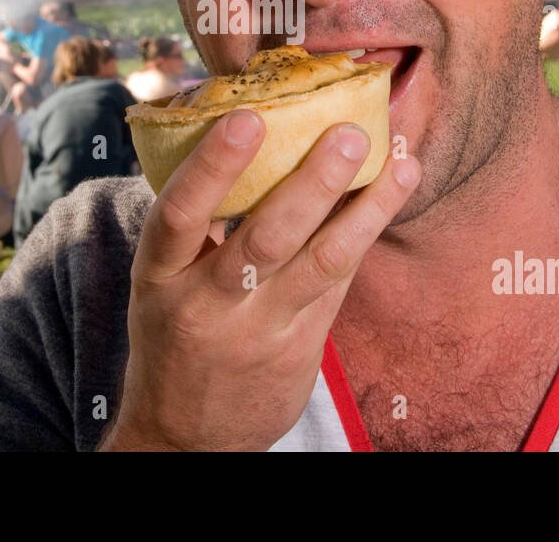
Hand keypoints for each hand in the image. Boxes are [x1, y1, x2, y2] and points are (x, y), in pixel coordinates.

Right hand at [101, 109, 420, 450]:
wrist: (184, 439)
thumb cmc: (172, 334)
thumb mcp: (159, 283)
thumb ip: (194, 225)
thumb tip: (243, 135)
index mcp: (157, 275)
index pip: (179, 213)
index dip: (213, 165)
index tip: (250, 117)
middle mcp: (206, 304)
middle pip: (264, 237)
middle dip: (313, 181)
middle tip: (350, 134)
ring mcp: (257, 332)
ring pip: (320, 262)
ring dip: (366, 209)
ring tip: (401, 163)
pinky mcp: (298, 352)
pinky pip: (337, 284)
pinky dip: (362, 235)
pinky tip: (389, 197)